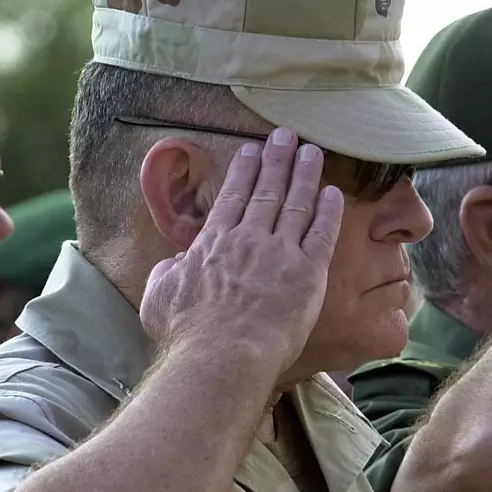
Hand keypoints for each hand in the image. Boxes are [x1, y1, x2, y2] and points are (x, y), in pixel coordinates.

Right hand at [140, 130, 343, 374]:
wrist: (222, 355)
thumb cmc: (186, 333)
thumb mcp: (158, 297)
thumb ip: (167, 273)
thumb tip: (176, 263)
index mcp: (214, 242)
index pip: (232, 196)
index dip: (245, 170)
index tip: (252, 150)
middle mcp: (249, 239)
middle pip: (267, 191)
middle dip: (277, 159)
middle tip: (286, 135)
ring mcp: (281, 254)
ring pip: (297, 205)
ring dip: (305, 175)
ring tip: (312, 151)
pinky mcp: (308, 274)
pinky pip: (322, 235)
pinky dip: (328, 212)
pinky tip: (333, 193)